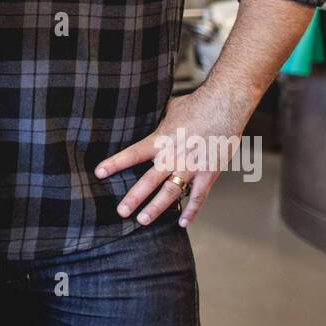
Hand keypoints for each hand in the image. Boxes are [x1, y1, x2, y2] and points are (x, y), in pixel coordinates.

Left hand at [93, 86, 253, 228]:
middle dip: (134, 197)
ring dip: (156, 208)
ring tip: (143, 220)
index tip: (99, 173)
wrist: (225, 104)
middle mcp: (173, 155)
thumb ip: (161, 121)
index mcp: (161, 139)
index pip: (133, 154)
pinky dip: (192, 210)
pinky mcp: (209, 172)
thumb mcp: (171, 109)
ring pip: (171, 192)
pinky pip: (199, 196)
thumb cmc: (198, 103)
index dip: (115, 163)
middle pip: (149, 180)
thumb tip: (152, 118)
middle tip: (121, 211)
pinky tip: (182, 223)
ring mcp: (192, 166)